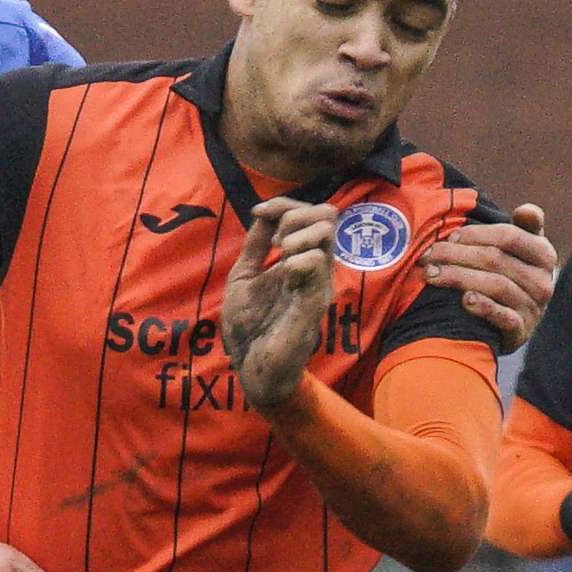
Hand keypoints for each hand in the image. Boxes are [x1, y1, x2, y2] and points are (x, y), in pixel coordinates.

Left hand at [221, 199, 338, 413]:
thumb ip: (256, 245)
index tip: (259, 213)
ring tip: (280, 253)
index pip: (310, 214)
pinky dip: (297, 258)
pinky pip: (316, 264)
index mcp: (300, 260)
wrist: (251, 367)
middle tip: (275, 239)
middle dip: (295, 213)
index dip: (285, 204)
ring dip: (296, 233)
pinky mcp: (315, 302)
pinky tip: (284, 272)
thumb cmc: (250, 326)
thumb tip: (262, 213)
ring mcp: (318, 284)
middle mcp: (315, 269)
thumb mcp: (245, 275)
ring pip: (326, 233)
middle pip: (326, 216)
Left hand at [427, 200, 558, 346]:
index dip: (476, 234)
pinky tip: (464, 299)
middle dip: (456, 255)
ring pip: (496, 285)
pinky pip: (503, 317)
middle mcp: (543, 280)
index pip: (509, 236)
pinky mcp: (521, 330)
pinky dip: (483, 307)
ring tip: (432, 275)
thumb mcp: (522, 248)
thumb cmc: (511, 275)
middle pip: (496, 260)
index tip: (451, 236)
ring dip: (459, 277)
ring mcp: (534, 307)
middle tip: (428, 256)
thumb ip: (524, 226)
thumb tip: (525, 210)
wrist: (515, 322)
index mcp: (544, 254)